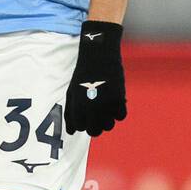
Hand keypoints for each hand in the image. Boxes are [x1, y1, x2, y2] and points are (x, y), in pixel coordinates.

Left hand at [64, 20, 126, 135]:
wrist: (99, 56)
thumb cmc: (83, 75)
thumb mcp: (72, 93)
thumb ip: (70, 113)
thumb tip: (71, 132)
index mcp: (78, 105)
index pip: (80, 127)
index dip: (82, 122)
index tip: (85, 114)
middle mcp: (92, 107)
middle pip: (95, 131)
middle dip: (94, 127)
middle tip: (95, 116)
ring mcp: (106, 103)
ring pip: (109, 126)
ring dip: (106, 120)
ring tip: (104, 108)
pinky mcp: (119, 98)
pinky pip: (121, 116)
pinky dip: (117, 112)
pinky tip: (113, 103)